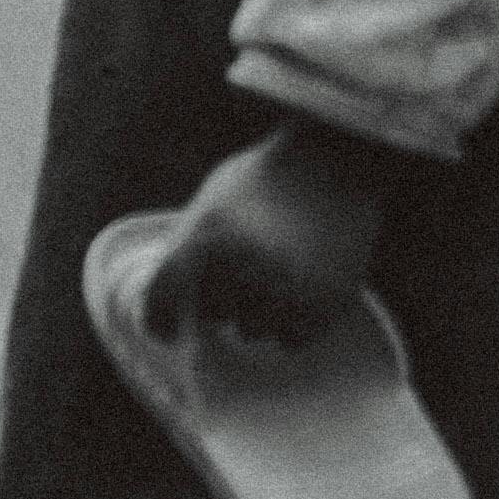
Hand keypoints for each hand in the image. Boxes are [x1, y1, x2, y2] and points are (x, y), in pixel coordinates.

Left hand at [145, 124, 388, 352]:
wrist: (337, 160)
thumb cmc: (267, 175)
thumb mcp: (214, 198)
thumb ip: (189, 247)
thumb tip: (176, 294)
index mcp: (207, 243)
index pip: (162, 305)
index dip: (161, 319)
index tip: (170, 328)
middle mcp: (243, 275)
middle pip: (213, 315)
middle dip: (222, 296)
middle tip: (245, 265)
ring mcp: (285, 294)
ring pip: (253, 330)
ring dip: (259, 309)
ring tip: (279, 268)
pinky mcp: (322, 308)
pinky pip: (291, 338)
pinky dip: (293, 319)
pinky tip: (303, 284)